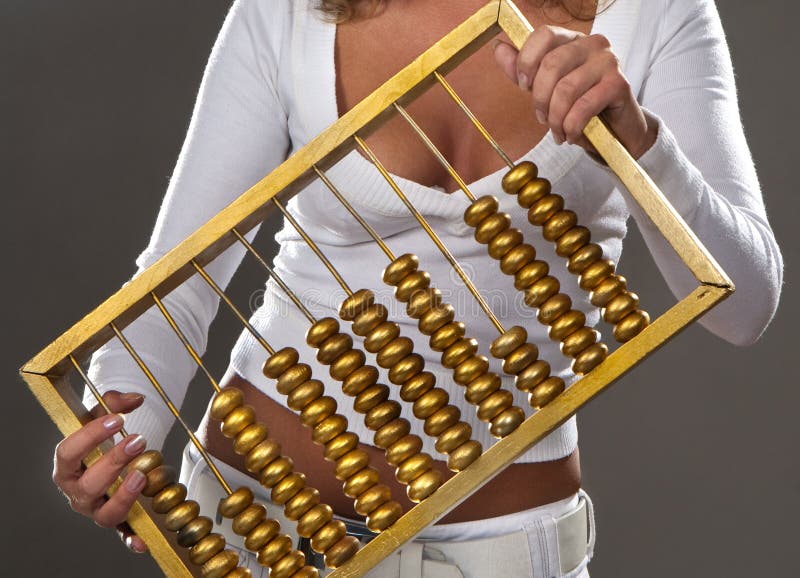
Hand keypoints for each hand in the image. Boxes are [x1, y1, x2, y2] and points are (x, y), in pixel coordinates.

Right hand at [52, 391, 149, 552]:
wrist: (112, 458)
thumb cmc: (102, 438)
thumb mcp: (103, 416)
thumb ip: (114, 403)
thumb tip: (134, 400)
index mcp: (67, 467)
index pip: (67, 453)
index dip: (90, 436)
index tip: (118, 419)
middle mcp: (78, 492)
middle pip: (88, 485)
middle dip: (113, 462)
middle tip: (138, 441)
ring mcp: (97, 510)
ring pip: (105, 515)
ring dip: (124, 497)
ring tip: (143, 474)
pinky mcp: (119, 522)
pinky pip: (124, 535)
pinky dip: (132, 539)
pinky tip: (142, 540)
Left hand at [493, 26, 657, 158]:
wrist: (616, 130)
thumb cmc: (580, 107)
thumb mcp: (547, 89)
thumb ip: (524, 70)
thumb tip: (499, 48)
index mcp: (572, 40)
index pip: (544, 35)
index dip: (527, 61)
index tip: (523, 87)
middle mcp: (593, 44)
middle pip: (552, 64)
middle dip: (540, 98)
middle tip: (542, 118)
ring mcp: (608, 62)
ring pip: (566, 89)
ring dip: (556, 118)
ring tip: (557, 131)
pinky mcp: (619, 84)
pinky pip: (583, 106)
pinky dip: (572, 126)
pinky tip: (571, 135)